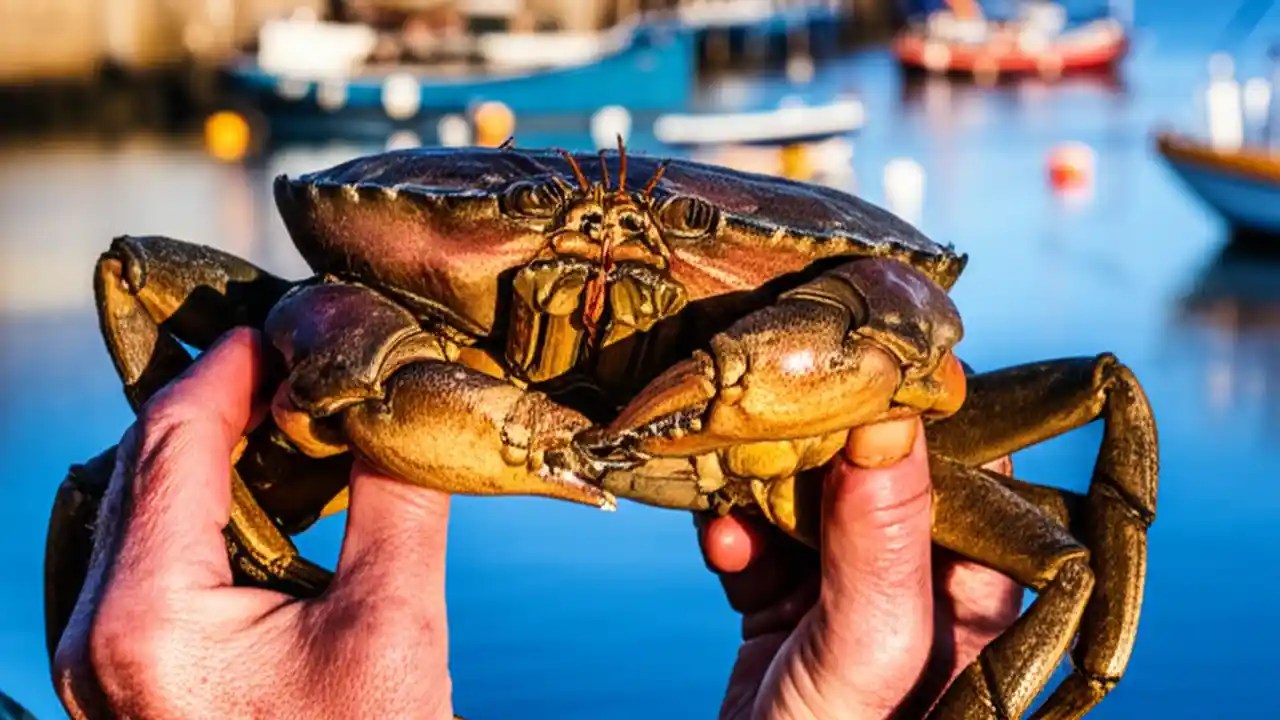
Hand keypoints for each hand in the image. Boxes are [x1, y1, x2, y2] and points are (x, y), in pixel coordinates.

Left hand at [52, 328, 453, 719]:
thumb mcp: (394, 625)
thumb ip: (394, 498)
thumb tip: (397, 405)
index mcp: (146, 617)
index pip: (174, 442)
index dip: (230, 369)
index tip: (280, 326)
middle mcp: (92, 640)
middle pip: (137, 470)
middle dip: (212, 403)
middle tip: (288, 363)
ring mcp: (97, 668)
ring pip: (132, 515)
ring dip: (201, 455)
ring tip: (278, 419)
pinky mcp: (125, 683)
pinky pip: (140, 565)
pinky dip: (194, 512)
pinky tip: (258, 499)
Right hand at [699, 420, 1022, 719]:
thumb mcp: (872, 644)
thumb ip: (881, 534)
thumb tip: (886, 409)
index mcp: (970, 593)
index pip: (963, 473)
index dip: (916, 418)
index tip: (861, 366)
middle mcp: (914, 590)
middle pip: (873, 479)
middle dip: (817, 444)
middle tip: (773, 410)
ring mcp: (844, 603)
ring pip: (805, 508)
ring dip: (759, 490)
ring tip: (729, 479)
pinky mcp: (783, 622)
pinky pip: (758, 551)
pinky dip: (733, 538)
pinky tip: (720, 543)